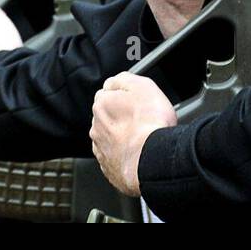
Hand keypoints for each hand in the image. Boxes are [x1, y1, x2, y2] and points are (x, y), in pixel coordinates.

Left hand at [90, 72, 176, 196]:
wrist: (153, 160)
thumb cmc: (150, 124)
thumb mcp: (142, 85)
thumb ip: (123, 79)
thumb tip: (114, 82)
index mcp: (102, 105)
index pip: (109, 94)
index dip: (126, 97)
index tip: (138, 102)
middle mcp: (97, 128)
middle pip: (110, 117)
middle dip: (123, 118)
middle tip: (144, 120)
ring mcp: (102, 150)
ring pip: (112, 138)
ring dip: (123, 137)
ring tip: (143, 139)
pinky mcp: (110, 170)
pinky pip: (116, 158)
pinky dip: (126, 155)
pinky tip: (139, 153)